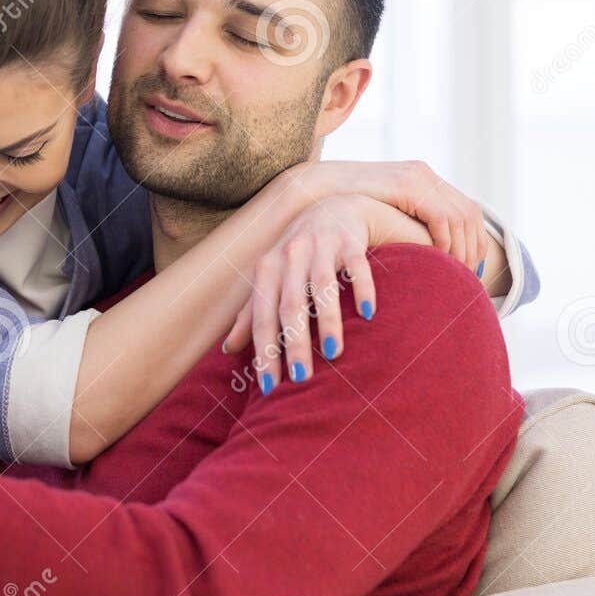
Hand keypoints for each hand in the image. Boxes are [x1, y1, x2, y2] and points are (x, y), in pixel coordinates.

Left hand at [222, 195, 430, 390]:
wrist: (332, 208)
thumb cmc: (295, 254)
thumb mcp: (268, 278)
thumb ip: (249, 312)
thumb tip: (227, 349)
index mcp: (266, 269)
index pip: (262, 316)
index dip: (264, 351)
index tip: (270, 387)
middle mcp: (290, 255)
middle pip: (290, 305)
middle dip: (294, 343)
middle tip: (302, 379)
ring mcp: (320, 246)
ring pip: (322, 287)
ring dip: (328, 321)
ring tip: (333, 353)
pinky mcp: (350, 241)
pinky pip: (356, 266)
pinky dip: (361, 288)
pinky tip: (367, 314)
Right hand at [300, 159, 489, 272]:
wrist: (319, 189)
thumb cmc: (346, 210)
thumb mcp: (384, 214)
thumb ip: (404, 224)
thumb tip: (426, 252)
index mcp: (424, 179)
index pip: (467, 210)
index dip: (474, 239)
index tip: (471, 266)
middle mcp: (426, 174)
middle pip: (470, 213)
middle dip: (473, 246)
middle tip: (469, 274)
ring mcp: (418, 177)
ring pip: (460, 216)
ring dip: (461, 247)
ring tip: (455, 271)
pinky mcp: (407, 186)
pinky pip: (442, 216)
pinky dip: (445, 239)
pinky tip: (438, 256)